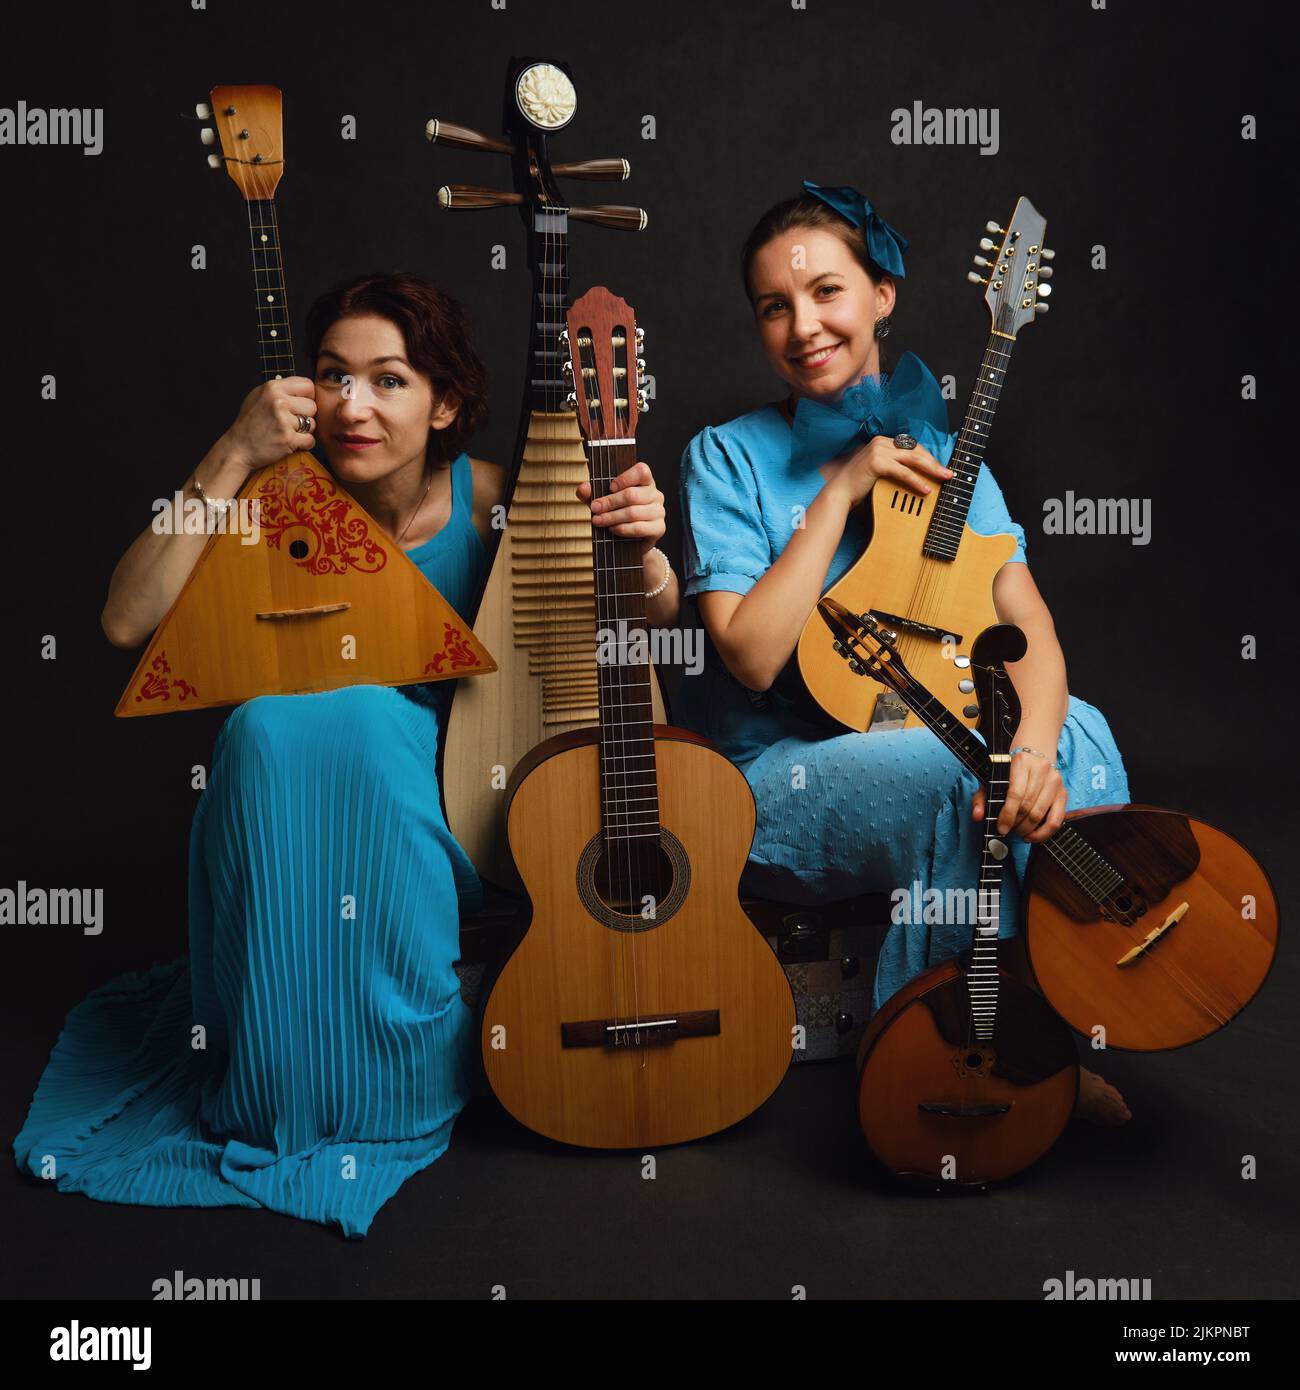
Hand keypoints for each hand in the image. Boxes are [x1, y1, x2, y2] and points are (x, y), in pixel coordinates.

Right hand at [220, 376, 317, 472]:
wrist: (238, 448)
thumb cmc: (249, 423)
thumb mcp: (259, 396)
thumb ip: (280, 390)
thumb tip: (303, 387)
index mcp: (272, 387)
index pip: (308, 385)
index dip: (307, 397)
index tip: (300, 405)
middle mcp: (278, 401)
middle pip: (313, 406)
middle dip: (306, 416)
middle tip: (291, 422)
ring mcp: (283, 420)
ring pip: (312, 424)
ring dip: (305, 431)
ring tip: (288, 432)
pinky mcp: (288, 438)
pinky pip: (310, 440)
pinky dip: (304, 444)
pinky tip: (291, 442)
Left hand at [576, 460, 665, 555]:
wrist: (629, 541)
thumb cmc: (616, 514)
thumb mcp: (602, 501)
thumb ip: (590, 493)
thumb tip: (583, 488)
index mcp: (644, 481)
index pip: (642, 471)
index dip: (625, 478)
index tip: (610, 487)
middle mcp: (655, 494)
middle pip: (632, 495)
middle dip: (609, 502)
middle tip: (594, 509)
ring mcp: (659, 511)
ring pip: (633, 512)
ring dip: (612, 517)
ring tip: (598, 521)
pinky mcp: (659, 528)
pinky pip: (639, 528)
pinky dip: (622, 529)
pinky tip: (612, 529)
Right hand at [830, 435, 951, 508]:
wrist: (840, 493)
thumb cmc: (860, 485)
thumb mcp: (881, 471)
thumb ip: (896, 466)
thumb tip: (920, 472)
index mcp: (883, 441)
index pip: (912, 446)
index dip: (929, 457)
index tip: (941, 467)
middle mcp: (881, 441)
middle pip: (915, 450)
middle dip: (934, 462)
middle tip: (949, 473)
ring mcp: (879, 450)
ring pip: (913, 458)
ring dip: (931, 469)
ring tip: (944, 478)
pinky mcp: (877, 462)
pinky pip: (903, 472)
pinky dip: (916, 481)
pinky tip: (926, 489)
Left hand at [971, 747, 1066, 843]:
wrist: (1037, 747)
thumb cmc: (1011, 766)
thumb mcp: (993, 776)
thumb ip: (981, 797)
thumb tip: (977, 816)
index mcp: (1022, 763)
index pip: (1015, 794)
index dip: (1007, 815)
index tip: (1001, 828)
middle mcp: (1042, 770)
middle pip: (1028, 806)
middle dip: (1016, 823)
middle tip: (1008, 830)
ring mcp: (1055, 782)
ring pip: (1040, 813)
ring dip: (1027, 828)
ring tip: (1018, 831)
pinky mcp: (1063, 792)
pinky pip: (1056, 819)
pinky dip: (1044, 832)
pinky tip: (1032, 836)